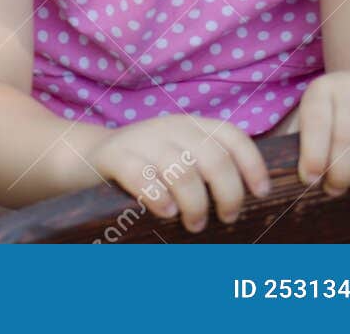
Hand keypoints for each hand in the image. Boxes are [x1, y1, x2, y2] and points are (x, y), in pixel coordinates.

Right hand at [86, 113, 269, 231]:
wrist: (87, 157)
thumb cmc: (147, 167)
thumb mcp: (180, 158)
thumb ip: (208, 169)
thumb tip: (252, 201)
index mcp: (192, 126)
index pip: (232, 136)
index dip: (252, 164)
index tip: (261, 193)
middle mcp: (170, 127)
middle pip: (213, 159)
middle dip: (227, 194)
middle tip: (226, 218)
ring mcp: (140, 139)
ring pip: (181, 171)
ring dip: (195, 203)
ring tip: (194, 223)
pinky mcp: (114, 155)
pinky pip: (140, 175)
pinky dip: (157, 197)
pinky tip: (165, 212)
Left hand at [296, 71, 349, 194]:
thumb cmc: (338, 119)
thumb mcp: (314, 125)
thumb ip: (300, 147)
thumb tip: (284, 177)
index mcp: (321, 89)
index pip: (316, 122)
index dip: (314, 154)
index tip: (311, 180)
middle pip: (348, 133)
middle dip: (341, 170)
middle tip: (338, 190)